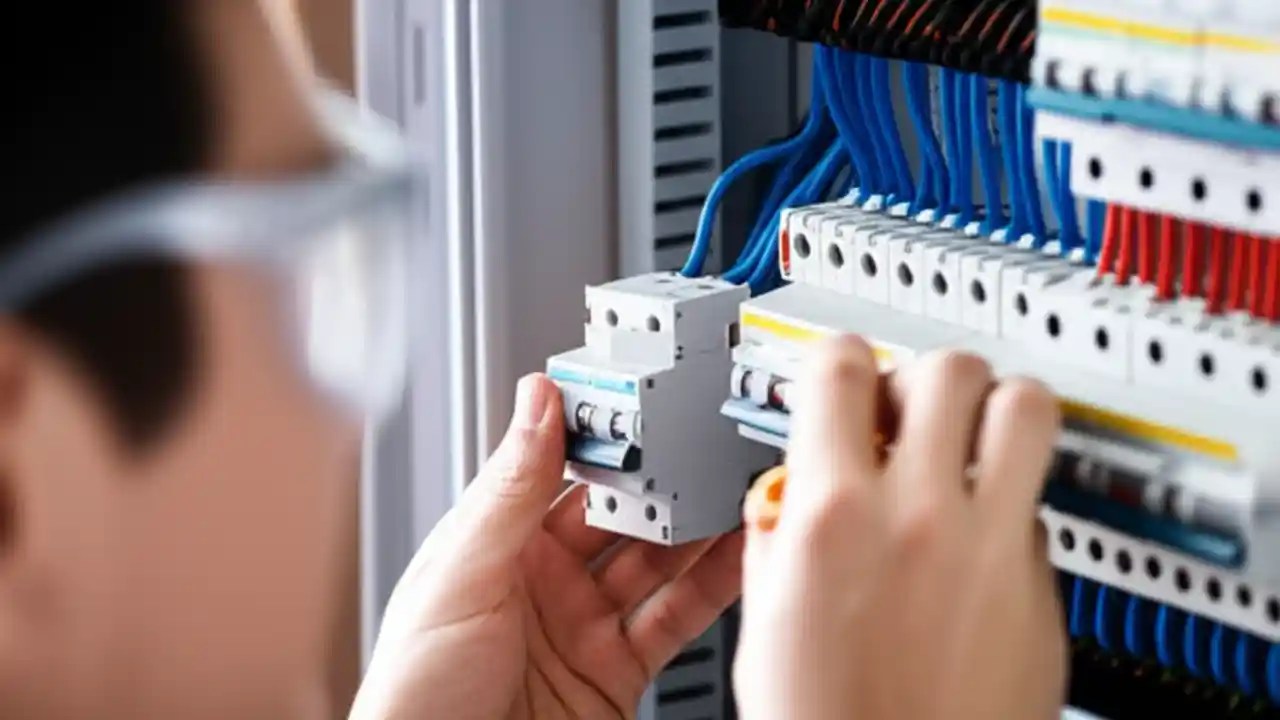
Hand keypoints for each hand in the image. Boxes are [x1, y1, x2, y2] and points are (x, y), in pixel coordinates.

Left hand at [352, 374, 743, 718]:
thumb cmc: (414, 696)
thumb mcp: (460, 574)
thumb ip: (510, 490)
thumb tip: (537, 400)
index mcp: (495, 544)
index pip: (559, 470)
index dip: (603, 435)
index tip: (644, 399)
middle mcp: (543, 580)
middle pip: (619, 514)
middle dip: (663, 479)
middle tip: (706, 443)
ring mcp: (584, 626)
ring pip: (656, 562)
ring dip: (697, 528)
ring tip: (734, 487)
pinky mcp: (618, 672)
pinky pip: (676, 619)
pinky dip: (714, 587)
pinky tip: (739, 552)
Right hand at [734, 337, 1067, 719]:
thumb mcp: (765, 613)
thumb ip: (780, 528)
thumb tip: (792, 482)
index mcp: (831, 515)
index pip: (840, 368)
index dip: (838, 357)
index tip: (842, 369)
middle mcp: (917, 515)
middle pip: (947, 369)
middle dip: (924, 377)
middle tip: (909, 408)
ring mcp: (987, 544)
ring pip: (1024, 407)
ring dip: (993, 407)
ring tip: (968, 436)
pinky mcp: (1036, 580)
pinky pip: (1035, 498)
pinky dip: (1009, 494)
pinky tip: (977, 527)